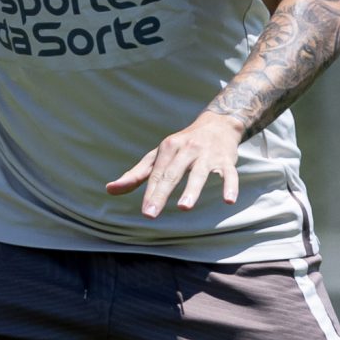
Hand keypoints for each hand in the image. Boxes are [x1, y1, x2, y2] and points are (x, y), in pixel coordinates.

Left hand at [106, 112, 242, 217]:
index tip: (146, 213)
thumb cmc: (182, 145)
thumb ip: (136, 175)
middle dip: (161, 193)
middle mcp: (186, 149)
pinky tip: (228, 200)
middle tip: (151, 215)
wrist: (218, 124)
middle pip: (172, 173)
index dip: (150, 193)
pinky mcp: (226, 160)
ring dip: (191, 190)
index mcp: (168, 148)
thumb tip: (109, 190)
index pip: (157, 174)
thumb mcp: (158, 156)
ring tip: (184, 208)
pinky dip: (229, 185)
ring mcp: (207, 154)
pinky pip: (229, 173)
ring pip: (199, 173)